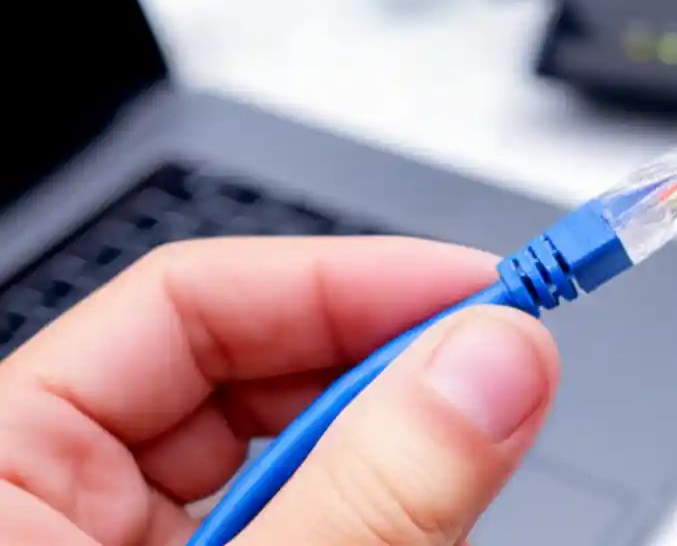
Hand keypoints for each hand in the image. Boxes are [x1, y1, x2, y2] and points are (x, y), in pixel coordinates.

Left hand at [0, 237, 558, 544]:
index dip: (350, 280)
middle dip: (388, 376)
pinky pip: (307, 525)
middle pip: (251, 377)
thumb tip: (495, 363)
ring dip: (396, 459)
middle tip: (502, 381)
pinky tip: (422, 530)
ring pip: (293, 459)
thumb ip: (366, 494)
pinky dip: (381, 519)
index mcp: (2, 472)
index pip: (187, 301)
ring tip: (459, 488)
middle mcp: (54, 509)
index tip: (483, 290)